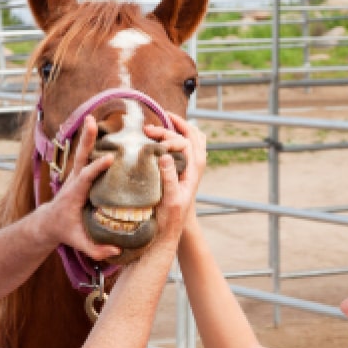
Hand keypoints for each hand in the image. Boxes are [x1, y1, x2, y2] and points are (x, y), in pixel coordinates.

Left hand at [37, 116, 119, 259]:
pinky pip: (86, 155)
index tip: (110, 159)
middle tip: (92, 122)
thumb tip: (116, 249)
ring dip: (88, 136)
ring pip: (82, 152)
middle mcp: (74, 180)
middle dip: (86, 141)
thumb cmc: (65, 231)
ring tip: (92, 118)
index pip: (86, 177)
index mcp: (75, 193)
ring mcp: (75, 175)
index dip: (97, 168)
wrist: (48, 222)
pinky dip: (91, 142)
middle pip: (81, 157)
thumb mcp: (80, 243)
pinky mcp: (79, 174)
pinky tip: (100, 128)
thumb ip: (96, 249)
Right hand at [144, 114, 207, 243]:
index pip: (184, 141)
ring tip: (163, 120)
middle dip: (172, 126)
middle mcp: (197, 164)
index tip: (149, 136)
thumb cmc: (171, 215)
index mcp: (194, 169)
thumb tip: (165, 154)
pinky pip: (190, 143)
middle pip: (190, 134)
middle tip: (149, 127)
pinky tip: (167, 134)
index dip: (167, 136)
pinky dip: (181, 134)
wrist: (175, 226)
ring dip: (179, 127)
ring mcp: (194, 164)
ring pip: (194, 136)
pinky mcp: (187, 167)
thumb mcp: (170, 198)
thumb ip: (169, 176)